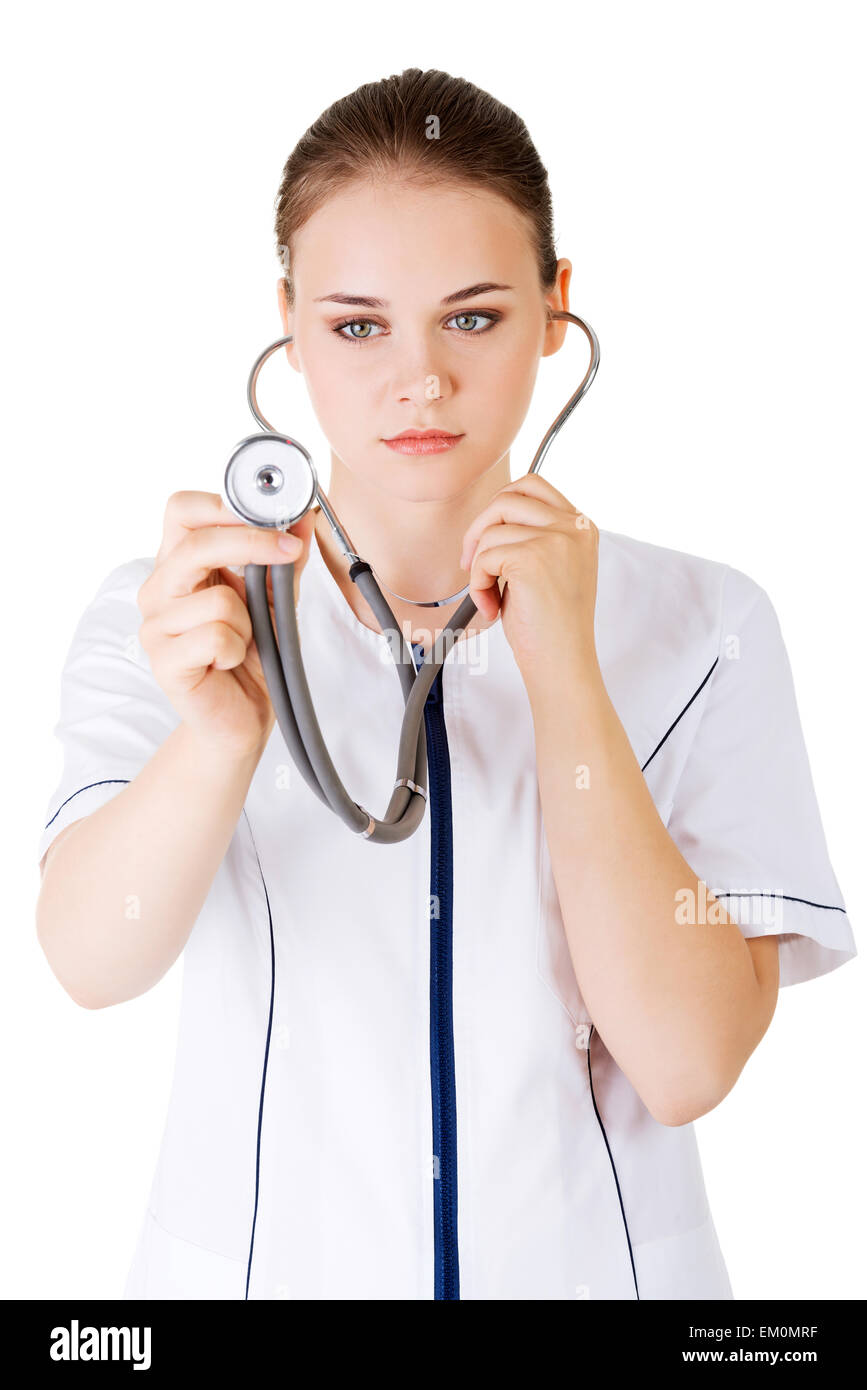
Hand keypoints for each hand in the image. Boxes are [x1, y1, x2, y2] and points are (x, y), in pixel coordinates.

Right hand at [137, 491, 315, 758]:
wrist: (241, 717)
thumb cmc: (252, 655)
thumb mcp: (276, 598)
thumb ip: (285, 558)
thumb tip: (304, 515)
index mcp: (180, 564)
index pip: (183, 510)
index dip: (226, 504)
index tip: (274, 513)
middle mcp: (159, 589)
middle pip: (196, 543)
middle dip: (251, 543)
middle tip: (288, 552)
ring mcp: (156, 626)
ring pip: (217, 600)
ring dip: (247, 623)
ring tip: (242, 641)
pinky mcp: (163, 661)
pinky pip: (215, 637)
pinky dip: (236, 650)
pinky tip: (228, 662)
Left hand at [459, 474, 599, 685]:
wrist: (563, 664)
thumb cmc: (552, 627)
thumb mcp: (551, 568)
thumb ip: (534, 536)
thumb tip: (490, 519)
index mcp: (581, 526)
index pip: (532, 485)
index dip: (499, 508)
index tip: (487, 540)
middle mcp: (574, 527)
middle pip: (507, 498)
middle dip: (479, 529)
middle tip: (472, 563)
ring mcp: (557, 540)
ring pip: (491, 530)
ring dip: (478, 565)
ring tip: (489, 597)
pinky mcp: (534, 558)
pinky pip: (484, 556)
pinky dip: (478, 583)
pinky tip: (492, 608)